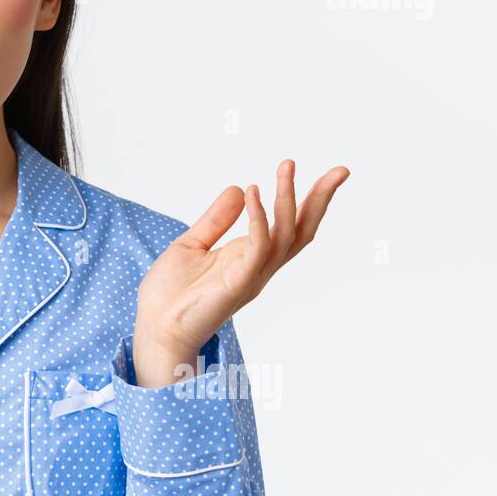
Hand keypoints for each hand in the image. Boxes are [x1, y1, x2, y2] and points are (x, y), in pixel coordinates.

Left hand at [132, 159, 349, 386]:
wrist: (155, 328)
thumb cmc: (170, 294)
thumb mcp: (193, 244)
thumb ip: (217, 219)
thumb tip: (238, 188)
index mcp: (250, 257)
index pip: (288, 226)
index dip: (306, 200)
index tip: (325, 174)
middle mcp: (258, 266)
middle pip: (301, 231)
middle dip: (321, 200)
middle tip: (341, 170)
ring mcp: (251, 275)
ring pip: (284, 234)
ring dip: (287, 198)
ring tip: (286, 167)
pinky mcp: (238, 282)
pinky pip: (258, 247)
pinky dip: (259, 218)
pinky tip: (252, 193)